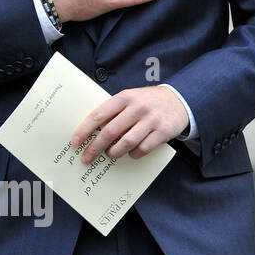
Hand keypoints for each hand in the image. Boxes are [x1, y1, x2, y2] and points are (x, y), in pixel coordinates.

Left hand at [70, 86, 188, 163]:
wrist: (178, 100)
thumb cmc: (146, 101)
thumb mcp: (129, 98)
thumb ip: (113, 110)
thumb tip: (90, 131)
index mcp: (124, 97)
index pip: (98, 115)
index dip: (84, 130)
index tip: (75, 142)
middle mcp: (137, 107)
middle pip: (110, 131)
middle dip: (95, 147)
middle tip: (86, 157)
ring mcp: (151, 120)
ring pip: (127, 142)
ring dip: (114, 152)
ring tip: (110, 154)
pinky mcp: (163, 131)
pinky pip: (144, 148)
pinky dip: (134, 154)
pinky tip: (130, 153)